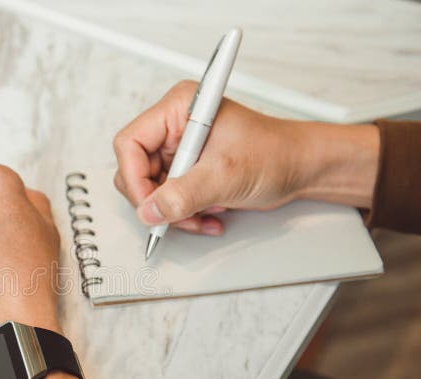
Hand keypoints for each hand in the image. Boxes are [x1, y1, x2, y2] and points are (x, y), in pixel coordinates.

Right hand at [113, 81, 378, 234]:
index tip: (150, 205)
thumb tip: (149, 211)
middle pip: (136, 170)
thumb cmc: (275, 153)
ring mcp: (179, 148)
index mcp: (178, 108)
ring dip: (175, 211)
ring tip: (203, 214)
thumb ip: (183, 194)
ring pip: (151, 189)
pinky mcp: (187, 168)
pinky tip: (209, 215)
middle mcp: (174, 126)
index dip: (134, 178)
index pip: (130, 144)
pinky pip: (168, 197)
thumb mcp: (225, 175)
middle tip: (177, 215)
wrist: (301, 167)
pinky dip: (185, 213)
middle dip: (158, 199)